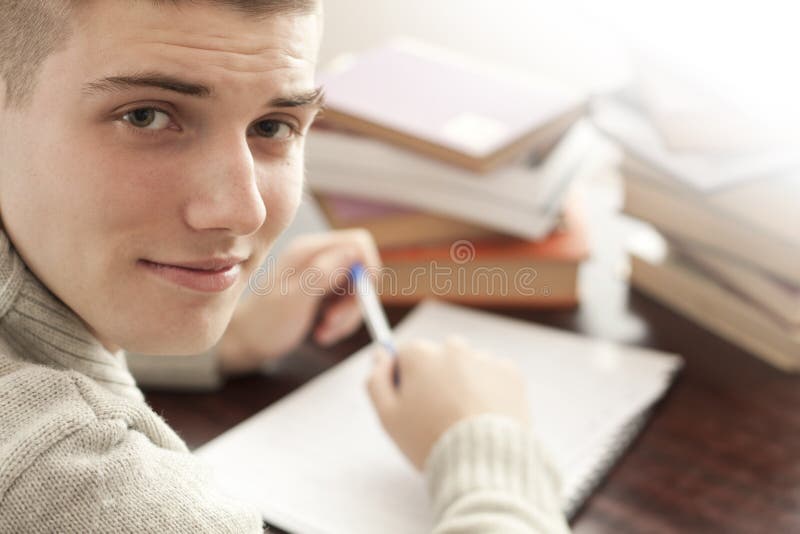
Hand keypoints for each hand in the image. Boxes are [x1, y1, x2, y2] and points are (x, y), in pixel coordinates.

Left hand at [217, 229, 380, 374]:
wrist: (245, 342)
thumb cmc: (264, 324)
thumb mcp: (293, 301)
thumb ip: (321, 273)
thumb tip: (352, 252)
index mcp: (308, 250)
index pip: (359, 243)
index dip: (368, 270)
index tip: (358, 300)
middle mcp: (317, 257)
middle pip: (362, 269)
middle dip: (356, 301)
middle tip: (333, 324)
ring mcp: (320, 273)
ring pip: (358, 289)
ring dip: (348, 316)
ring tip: (324, 333)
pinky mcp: (323, 291)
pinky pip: (348, 303)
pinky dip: (341, 321)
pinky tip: (321, 333)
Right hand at [367, 336, 529, 470]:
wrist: (482, 461)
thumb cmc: (429, 440)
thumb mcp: (388, 416)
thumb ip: (377, 380)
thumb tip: (379, 355)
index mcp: (420, 354)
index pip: (406, 356)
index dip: (406, 381)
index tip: (412, 405)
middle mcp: (453, 347)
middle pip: (439, 357)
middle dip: (438, 378)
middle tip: (439, 415)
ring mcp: (484, 358)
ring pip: (468, 366)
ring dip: (465, 384)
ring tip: (465, 420)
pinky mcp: (510, 373)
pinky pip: (494, 376)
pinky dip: (491, 391)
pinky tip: (485, 416)